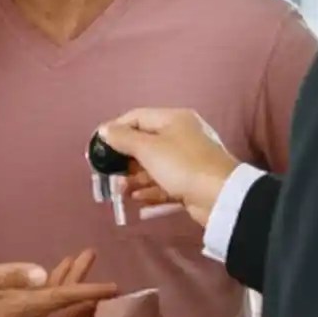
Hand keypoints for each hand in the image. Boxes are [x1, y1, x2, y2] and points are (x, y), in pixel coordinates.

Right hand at [0, 260, 118, 316]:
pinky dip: (47, 282)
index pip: (58, 299)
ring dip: (64, 279)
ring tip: (78, 256)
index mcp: (14, 307)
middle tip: (91, 254)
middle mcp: (16, 313)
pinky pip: (34, 296)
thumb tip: (42, 274)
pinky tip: (49, 270)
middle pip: (57, 298)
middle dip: (78, 279)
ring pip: (46, 297)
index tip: (111, 286)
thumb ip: (8, 274)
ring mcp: (8, 312)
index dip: (86, 291)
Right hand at [98, 108, 238, 226]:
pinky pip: (163, 182)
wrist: (220, 197)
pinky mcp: (189, 182)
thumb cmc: (182, 165)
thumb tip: (104, 129)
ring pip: (152, 165)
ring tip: (119, 190)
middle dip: (123, 158)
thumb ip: (123, 138)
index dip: (115, 129)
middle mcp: (180, 136)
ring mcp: (185, 160)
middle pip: (143, 142)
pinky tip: (135, 198)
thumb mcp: (149, 149)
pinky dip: (148, 189)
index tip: (97, 146)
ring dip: (133, 177)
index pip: (136, 117)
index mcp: (173, 119)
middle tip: (106, 172)